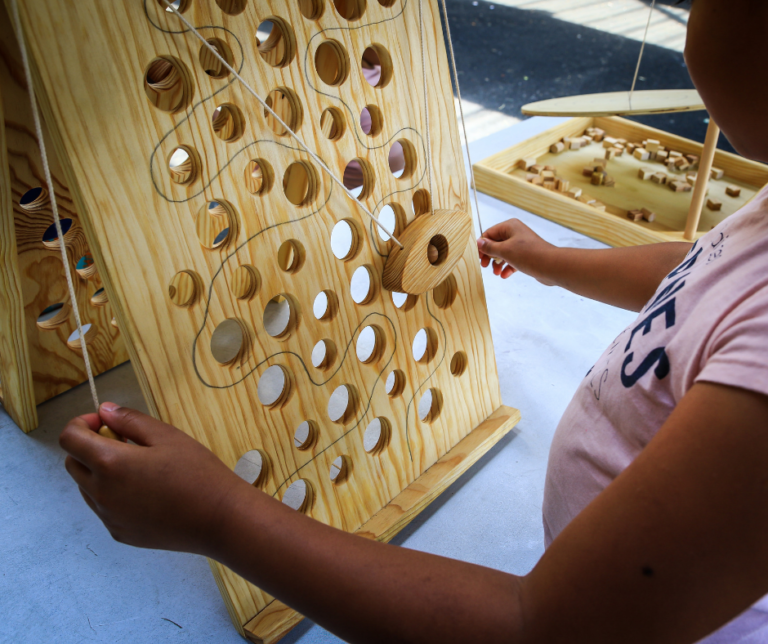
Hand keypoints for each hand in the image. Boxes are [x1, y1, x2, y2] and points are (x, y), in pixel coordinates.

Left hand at [59, 403, 248, 555]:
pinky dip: (113, 494)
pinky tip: (146, 491)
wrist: (219, 518)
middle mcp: (101, 493)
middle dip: (88, 447)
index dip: (81, 424)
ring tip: (139, 468)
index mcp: (110, 464)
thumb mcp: (167, 436)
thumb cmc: (197, 473)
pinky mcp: (119, 533)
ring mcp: (108, 517)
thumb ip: (130, 420)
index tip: (105, 422)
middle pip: (72, 464)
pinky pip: (104, 508)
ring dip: (100, 472)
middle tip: (125, 442)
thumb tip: (105, 410)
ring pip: (87, 487)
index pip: (69, 439)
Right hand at [477, 218, 555, 283]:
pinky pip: (513, 260)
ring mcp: (522, 244)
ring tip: (496, 273)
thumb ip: (490, 247)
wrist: (551, 266)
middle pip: (496, 243)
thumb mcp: (504, 251)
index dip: (482, 246)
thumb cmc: (529, 255)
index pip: (489, 233)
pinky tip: (505, 275)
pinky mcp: (527, 255)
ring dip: (498, 263)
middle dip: (490, 256)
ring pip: (504, 253)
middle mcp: (516, 233)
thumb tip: (479, 242)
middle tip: (485, 265)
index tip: (479, 257)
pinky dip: (507, 267)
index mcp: (510, 226)